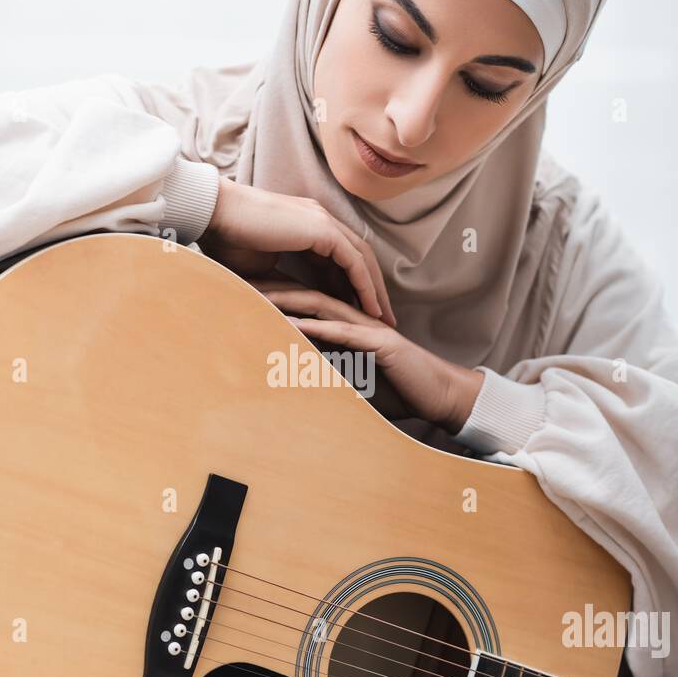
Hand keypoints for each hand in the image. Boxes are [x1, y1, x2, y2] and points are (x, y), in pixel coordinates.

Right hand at [199, 176, 395, 325]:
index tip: (359, 310)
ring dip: (375, 291)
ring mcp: (324, 222)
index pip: (341, 257)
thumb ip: (282, 280)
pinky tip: (370, 309)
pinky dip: (365, 286)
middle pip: (360, 257)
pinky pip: (354, 263)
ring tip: (383, 319)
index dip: (352, 284)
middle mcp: (321, 220)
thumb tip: (290, 302)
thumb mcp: (262, 267)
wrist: (216, 214)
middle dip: (373, 288)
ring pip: (363, 260)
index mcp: (308, 225)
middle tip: (383, 317)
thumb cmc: (228, 239)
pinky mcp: (323, 230)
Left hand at [253, 281, 483, 432]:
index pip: (304, 304)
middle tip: (238, 281)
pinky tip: (292, 323)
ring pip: (321, 306)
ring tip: (256, 296)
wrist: (439, 395)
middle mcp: (355, 319)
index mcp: (346, 324)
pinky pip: (342, 332)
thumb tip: (295, 376)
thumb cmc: (399, 390)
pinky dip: (315, 327)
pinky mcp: (378, 343)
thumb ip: (328, 370)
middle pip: (307, 294)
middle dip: (273, 288)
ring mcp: (367, 328)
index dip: (274, 296)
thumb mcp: (353, 380)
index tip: (240, 292)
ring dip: (288, 300)